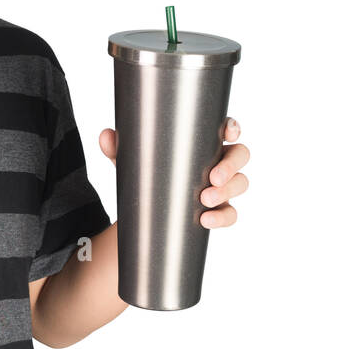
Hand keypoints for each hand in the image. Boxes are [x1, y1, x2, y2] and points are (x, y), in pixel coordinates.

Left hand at [99, 116, 248, 228]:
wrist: (146, 210)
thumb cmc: (148, 174)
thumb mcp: (133, 161)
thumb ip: (119, 148)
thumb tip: (107, 135)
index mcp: (203, 142)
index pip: (226, 129)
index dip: (233, 128)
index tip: (228, 132)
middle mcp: (218, 161)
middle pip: (241, 155)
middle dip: (231, 166)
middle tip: (212, 177)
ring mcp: (222, 187)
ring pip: (240, 184)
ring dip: (227, 191)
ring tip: (205, 200)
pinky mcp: (219, 210)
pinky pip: (231, 213)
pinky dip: (222, 217)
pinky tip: (206, 220)